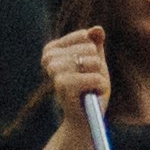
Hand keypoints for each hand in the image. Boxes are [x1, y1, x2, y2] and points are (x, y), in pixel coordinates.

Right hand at [34, 26, 111, 149]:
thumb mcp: (95, 63)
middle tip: (87, 82)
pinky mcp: (63, 85)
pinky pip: (95, 77)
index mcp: (52, 50)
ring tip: (89, 88)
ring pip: (93, 61)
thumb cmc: (89, 90)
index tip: (85, 69)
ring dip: (98, 77)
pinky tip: (92, 95)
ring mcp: (54, 71)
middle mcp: (49, 59)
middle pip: (89, 48)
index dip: (94, 53)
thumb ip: (95, 44)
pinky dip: (100, 87)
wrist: (84, 120)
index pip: (84, 36)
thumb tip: (97, 29)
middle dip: (97, 66)